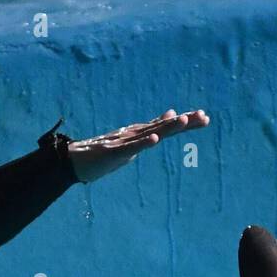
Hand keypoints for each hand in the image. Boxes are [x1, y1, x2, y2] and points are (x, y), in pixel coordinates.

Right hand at [67, 108, 209, 183]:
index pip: (166, 126)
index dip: (185, 122)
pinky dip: (143, 143)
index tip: (204, 117)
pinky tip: (155, 140)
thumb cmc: (101, 153)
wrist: (72, 160)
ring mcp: (123, 142)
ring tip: (183, 121)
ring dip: (166, 128)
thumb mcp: (129, 143)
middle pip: (162, 127)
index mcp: (138, 134)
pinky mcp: (113, 152)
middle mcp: (133, 134)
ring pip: (149, 134)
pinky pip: (130, 148)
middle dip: (183, 123)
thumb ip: (149, 131)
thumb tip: (169, 116)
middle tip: (204, 117)